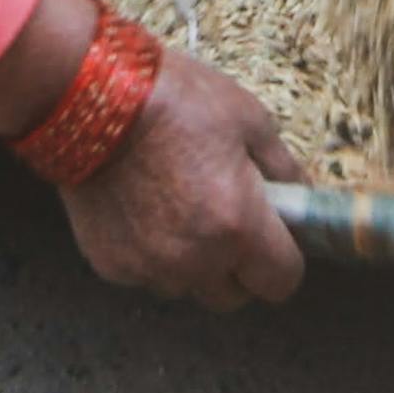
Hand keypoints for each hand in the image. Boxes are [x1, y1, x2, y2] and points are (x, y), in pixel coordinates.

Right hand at [58, 48, 309, 307]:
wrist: (93, 97)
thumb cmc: (176, 100)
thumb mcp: (248, 119)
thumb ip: (283, 169)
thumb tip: (299, 195)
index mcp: (239, 226)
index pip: (281, 282)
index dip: (282, 260)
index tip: (273, 238)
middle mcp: (196, 259)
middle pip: (233, 296)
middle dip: (236, 267)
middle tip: (225, 221)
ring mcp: (149, 266)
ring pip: (186, 286)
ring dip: (191, 262)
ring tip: (178, 208)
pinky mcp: (110, 264)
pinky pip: (144, 273)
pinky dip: (150, 253)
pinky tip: (141, 208)